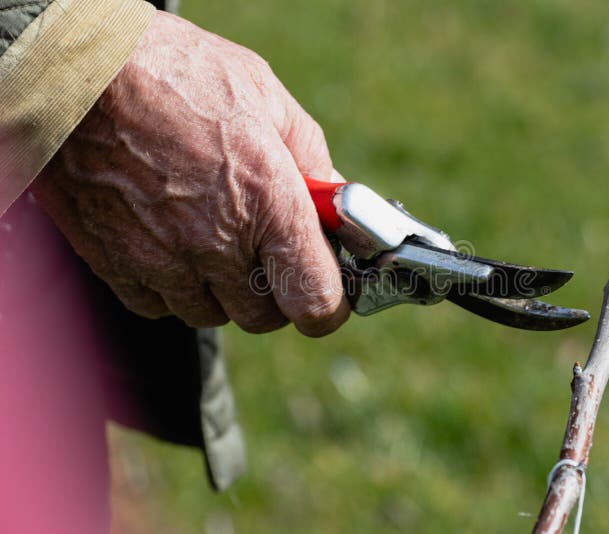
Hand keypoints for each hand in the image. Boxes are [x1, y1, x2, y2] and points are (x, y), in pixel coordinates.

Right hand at [33, 12, 348, 335]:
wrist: (77, 73)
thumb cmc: (176, 74)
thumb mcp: (265, 97)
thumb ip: (311, 158)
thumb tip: (333, 201)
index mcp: (267, 201)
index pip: (315, 300)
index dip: (328, 305)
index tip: (327, 293)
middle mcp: (216, 242)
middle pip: (263, 316)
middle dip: (273, 289)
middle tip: (265, 248)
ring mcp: (162, 260)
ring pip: (211, 314)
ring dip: (221, 289)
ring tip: (211, 232)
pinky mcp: (115, 266)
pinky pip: (159, 306)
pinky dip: (173, 286)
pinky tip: (171, 240)